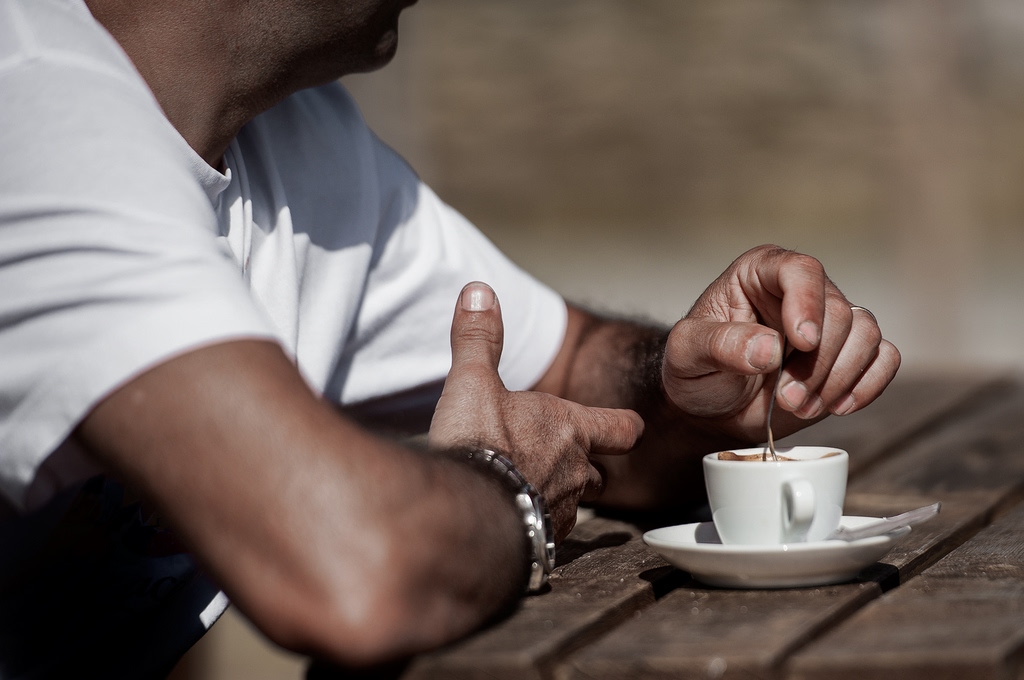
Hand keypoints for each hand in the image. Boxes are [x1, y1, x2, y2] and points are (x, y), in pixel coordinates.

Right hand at [429, 282, 643, 541]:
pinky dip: (536, 528)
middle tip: (561, 460)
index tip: (626, 427)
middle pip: (598, 471)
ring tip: (530, 492)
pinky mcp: (540, 544)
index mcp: (571, 427)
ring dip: (558, 497)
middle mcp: (576, 471)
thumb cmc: (481, 443)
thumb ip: (478, 337)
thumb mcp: (473, 381)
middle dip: (584, 466)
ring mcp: (561, 511)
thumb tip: (478, 289)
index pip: (622, 427)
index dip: (624, 426)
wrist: (468, 511)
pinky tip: (513, 524)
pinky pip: (548, 536)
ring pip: (574, 505)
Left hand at [662, 245, 900, 441]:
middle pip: (838, 311)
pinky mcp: (849, 356)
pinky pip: (885, 359)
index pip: (800, 270)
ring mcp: (829, 323)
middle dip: (816, 363)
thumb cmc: (695, 370)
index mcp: (760, 273)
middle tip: (786, 398)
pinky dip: (867, 386)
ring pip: (866, 334)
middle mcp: (800, 291)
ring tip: (800, 406)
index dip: (807, 303)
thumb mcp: (687, 355)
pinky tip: (837, 405)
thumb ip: (720, 345)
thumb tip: (769, 348)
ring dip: (838, 379)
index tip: (802, 342)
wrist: (710, 408)